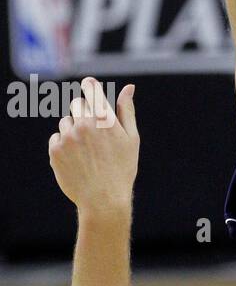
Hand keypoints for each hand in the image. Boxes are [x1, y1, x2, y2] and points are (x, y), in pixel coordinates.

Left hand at [48, 77, 138, 212]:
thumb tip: (129, 88)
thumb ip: (126, 110)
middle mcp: (84, 124)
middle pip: (77, 104)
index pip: (90, 87)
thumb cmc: (122, 168)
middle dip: (84, 114)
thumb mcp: (131, 139)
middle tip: (94, 134)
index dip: (90, 86)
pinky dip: (64, 145)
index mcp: (104, 118)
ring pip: (66, 121)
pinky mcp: (55, 149)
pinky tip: (77, 159)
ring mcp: (68, 137)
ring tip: (87, 151)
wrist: (103, 199)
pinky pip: (56, 137)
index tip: (89, 87)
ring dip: (74, 130)